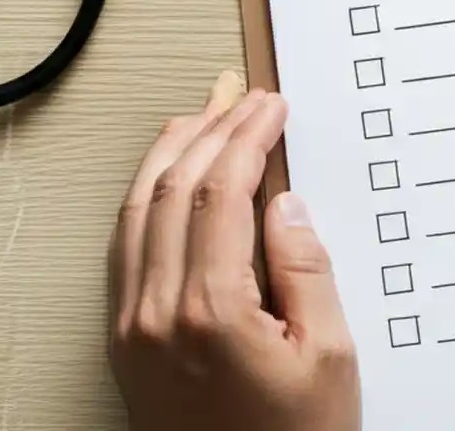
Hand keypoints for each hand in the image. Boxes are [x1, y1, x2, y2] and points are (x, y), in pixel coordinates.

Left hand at [108, 73, 359, 430]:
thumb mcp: (329, 358)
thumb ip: (306, 272)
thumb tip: (286, 205)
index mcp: (212, 311)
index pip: (221, 193)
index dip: (246, 138)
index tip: (270, 107)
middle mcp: (157, 312)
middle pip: (173, 189)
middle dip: (210, 129)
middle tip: (241, 95)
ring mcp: (132, 327)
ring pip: (137, 211)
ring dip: (170, 154)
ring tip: (201, 116)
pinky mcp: (125, 341)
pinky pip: (125, 246)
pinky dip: (145, 198)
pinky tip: (166, 182)